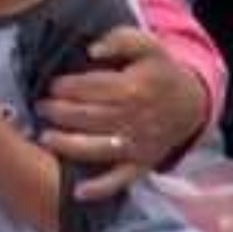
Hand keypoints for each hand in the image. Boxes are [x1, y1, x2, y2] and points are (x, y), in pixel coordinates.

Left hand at [36, 28, 207, 199]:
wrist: (191, 104)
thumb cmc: (161, 72)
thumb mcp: (148, 46)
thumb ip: (121, 39)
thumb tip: (93, 50)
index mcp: (133, 88)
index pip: (90, 88)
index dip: (66, 87)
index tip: (52, 86)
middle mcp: (133, 119)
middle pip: (88, 117)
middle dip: (59, 112)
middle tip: (41, 107)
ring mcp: (137, 145)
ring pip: (97, 148)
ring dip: (68, 145)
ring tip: (45, 137)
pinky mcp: (140, 165)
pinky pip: (120, 180)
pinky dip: (100, 189)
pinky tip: (78, 192)